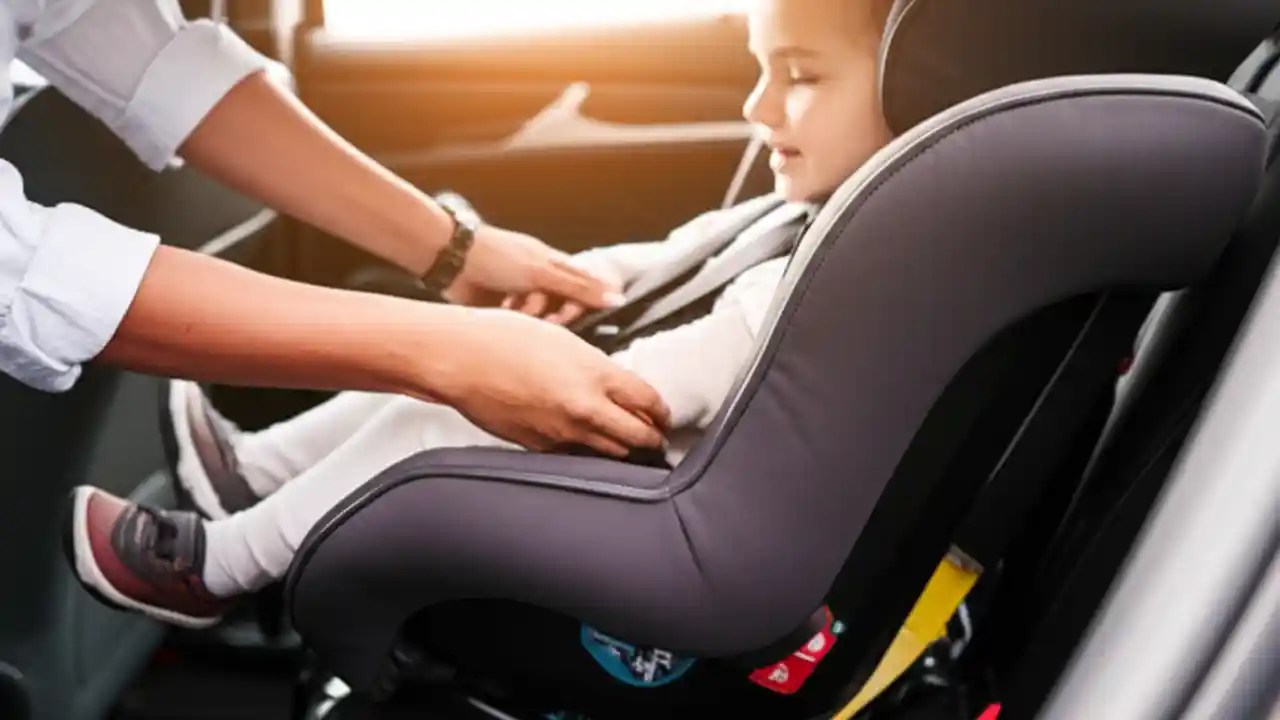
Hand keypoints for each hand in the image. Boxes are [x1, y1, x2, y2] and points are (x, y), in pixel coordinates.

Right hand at [431, 308, 669, 456]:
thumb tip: (614, 384)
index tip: (664, 415)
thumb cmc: (505, 337)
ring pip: (611, 453)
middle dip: (652, 439)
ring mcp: (562, 432)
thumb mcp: (564, 340)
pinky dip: (588, 452)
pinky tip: (588, 446)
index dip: (663, 412)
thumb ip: (596, 366)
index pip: (649, 401)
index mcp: (596, 374)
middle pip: (639, 436)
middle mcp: (586, 407)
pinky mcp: (539, 446)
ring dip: (625, 450)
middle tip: (657, 438)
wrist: (460, 358)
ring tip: (631, 447)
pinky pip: (576, 455)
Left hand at [445, 224, 624, 310]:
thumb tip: (618, 297)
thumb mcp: (542, 272)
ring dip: (530, 317)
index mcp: (556, 264)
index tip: (569, 315)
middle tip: (539, 313)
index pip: (586, 289)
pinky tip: (502, 314)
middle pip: (563, 307)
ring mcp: (523, 293)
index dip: (582, 305)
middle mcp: (543, 279)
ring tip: (514, 307)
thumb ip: (579, 287)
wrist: (452, 260)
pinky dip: (514, 321)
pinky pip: (520, 324)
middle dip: (552, 313)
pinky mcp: (504, 308)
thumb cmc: (498, 257)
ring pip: (541, 319)